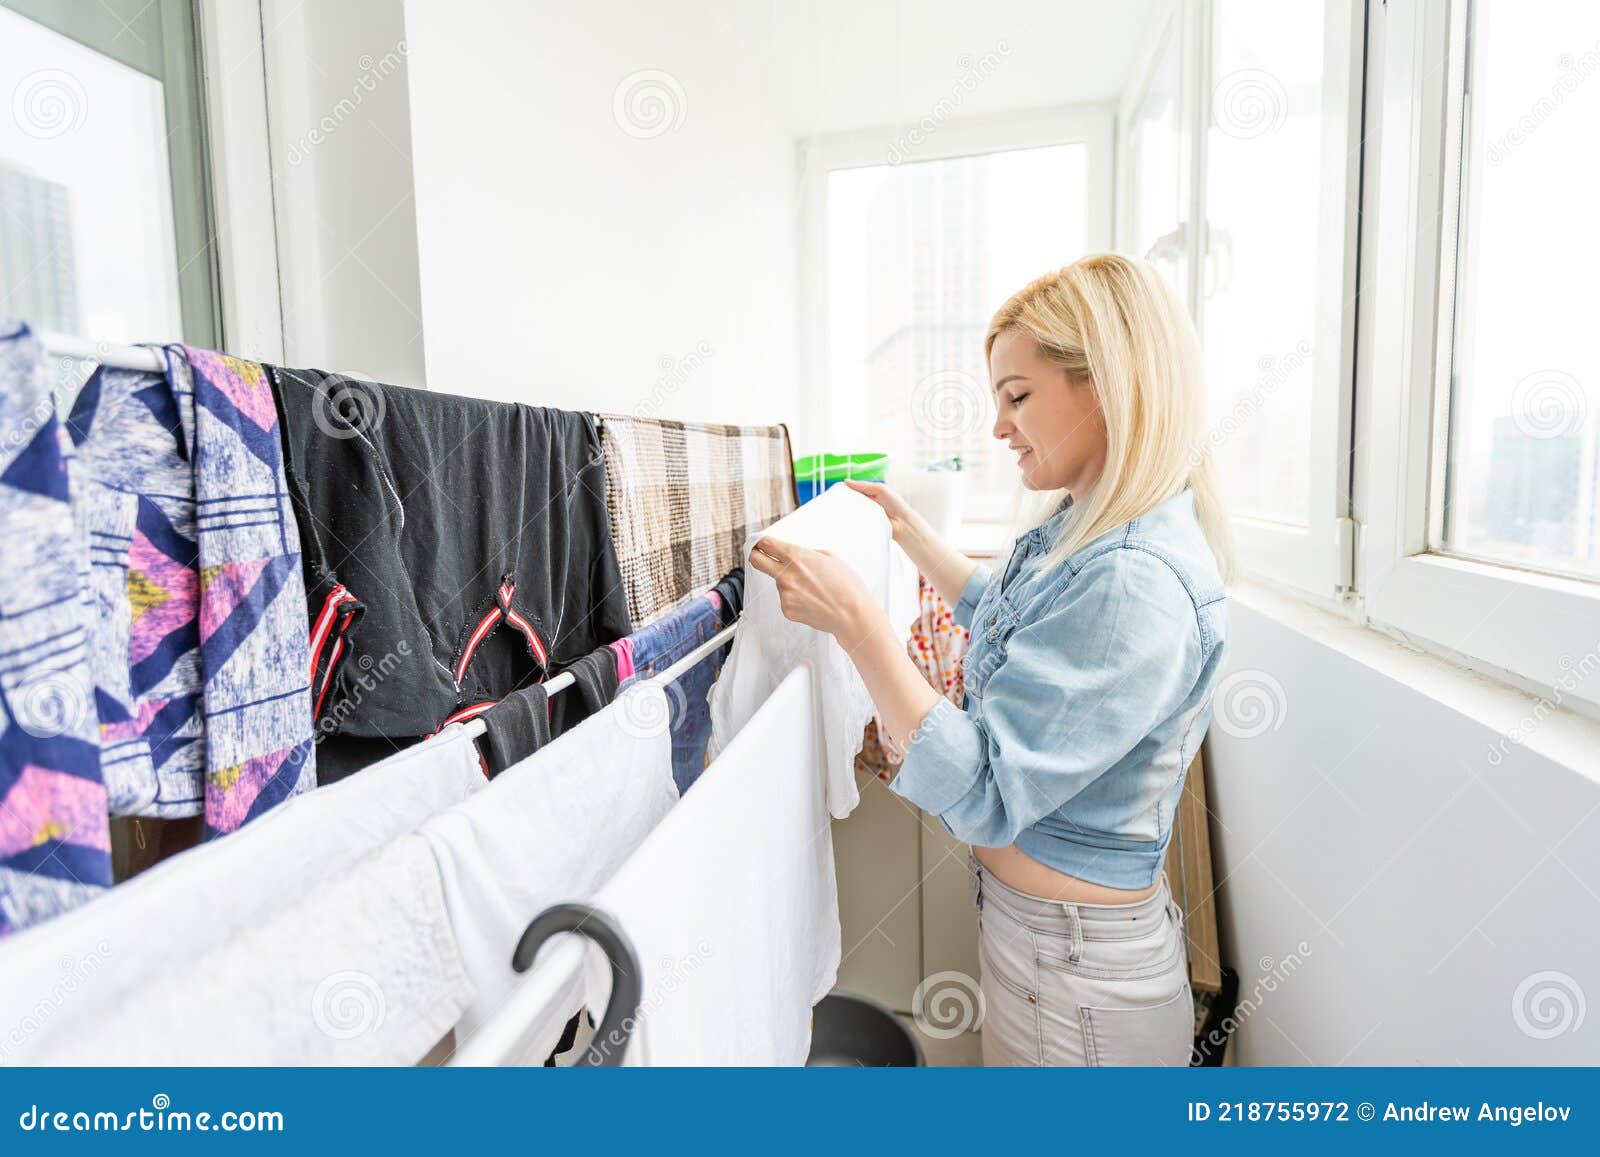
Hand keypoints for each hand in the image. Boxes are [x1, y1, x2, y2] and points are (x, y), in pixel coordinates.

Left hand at [748, 535, 882, 647]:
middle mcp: (786, 575)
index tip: (760, 543)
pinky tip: (812, 599)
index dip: (761, 542)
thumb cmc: (847, 586)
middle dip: (755, 554)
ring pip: (777, 582)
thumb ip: (806, 553)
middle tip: (760, 554)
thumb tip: (792, 554)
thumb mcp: (829, 557)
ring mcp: (784, 594)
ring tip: (812, 587)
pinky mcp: (786, 610)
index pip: (766, 544)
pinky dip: (795, 597)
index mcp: (797, 557)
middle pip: (756, 560)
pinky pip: (785, 598)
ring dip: (788, 581)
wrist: (853, 616)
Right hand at [843, 480, 921, 545]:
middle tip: (838, 499)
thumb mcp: (880, 489)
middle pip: (852, 501)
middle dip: (846, 500)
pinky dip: (852, 519)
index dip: (847, 489)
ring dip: (848, 510)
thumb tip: (847, 482)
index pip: (855, 490)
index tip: (838, 489)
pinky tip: (848, 518)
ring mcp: (865, 515)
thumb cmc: (895, 505)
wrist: (902, 523)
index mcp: (870, 494)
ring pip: (852, 511)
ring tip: (842, 508)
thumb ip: (864, 485)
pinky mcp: (865, 524)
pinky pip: (856, 521)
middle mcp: (867, 504)